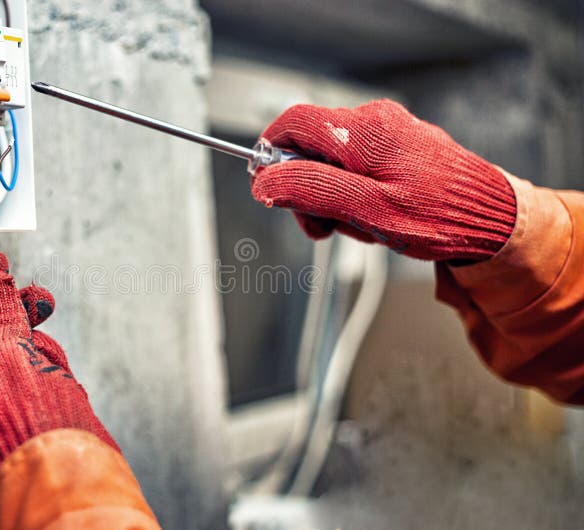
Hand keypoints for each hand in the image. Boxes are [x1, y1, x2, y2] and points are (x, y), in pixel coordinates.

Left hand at [0, 254, 117, 479]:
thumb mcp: (11, 355)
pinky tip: (56, 368)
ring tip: (48, 345)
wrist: (70, 475)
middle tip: (28, 293)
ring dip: (28, 336)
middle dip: (5, 308)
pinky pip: (24, 368)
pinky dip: (41, 359)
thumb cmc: (35, 429)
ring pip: (3, 346)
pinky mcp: (18, 406)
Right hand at [251, 100, 516, 260]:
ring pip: (332, 160)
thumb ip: (312, 192)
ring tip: (358, 225)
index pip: (293, 123)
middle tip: (321, 225)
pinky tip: (374, 217)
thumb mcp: (367, 212)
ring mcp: (389, 131)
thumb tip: (267, 182)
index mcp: (364, 131)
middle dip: (305, 188)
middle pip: (310, 145)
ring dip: (331, 197)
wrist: (494, 220)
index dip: (269, 152)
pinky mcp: (399, 146)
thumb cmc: (439, 218)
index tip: (265, 185)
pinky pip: (357, 166)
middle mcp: (375, 121)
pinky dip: (353, 193)